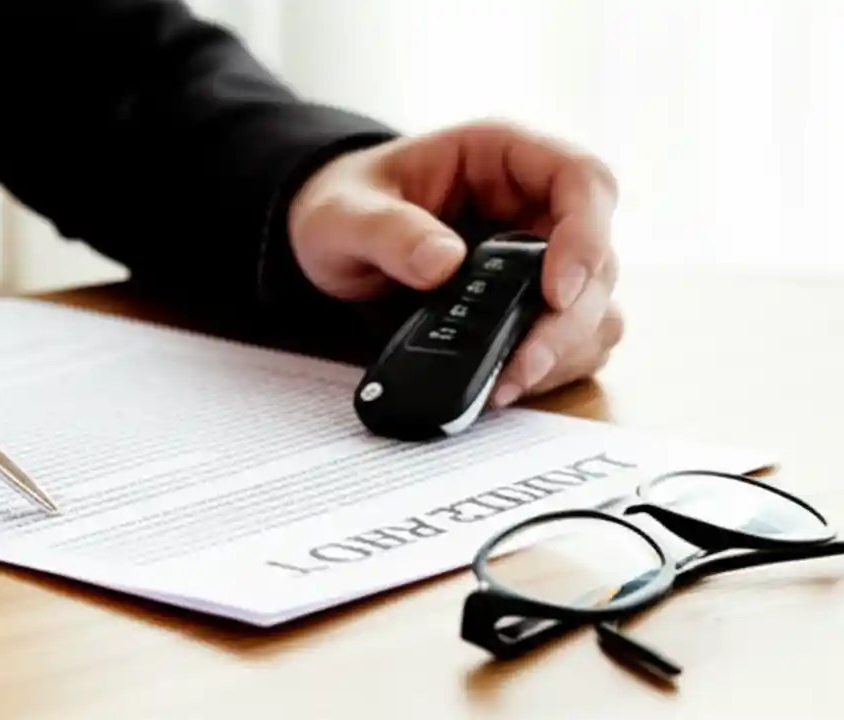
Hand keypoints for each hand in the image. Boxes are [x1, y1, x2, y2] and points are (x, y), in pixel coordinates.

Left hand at [287, 120, 622, 405]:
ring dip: (563, 352)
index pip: (582, 179)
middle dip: (568, 321)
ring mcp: (539, 257)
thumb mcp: (344, 214)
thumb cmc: (343, 205)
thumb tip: (444, 263)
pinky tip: (505, 383)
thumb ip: (388, 232)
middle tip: (521, 365)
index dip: (587, 236)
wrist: (332, 241)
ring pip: (594, 307)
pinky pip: (569, 339)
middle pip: (598, 259)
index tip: (557, 293)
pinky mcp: (529, 303)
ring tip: (506, 383)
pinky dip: (549, 367)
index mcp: (502, 157)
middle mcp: (534, 204)